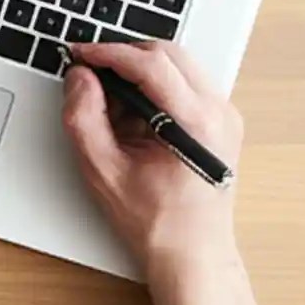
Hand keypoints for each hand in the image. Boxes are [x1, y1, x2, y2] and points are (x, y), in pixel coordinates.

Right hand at [63, 41, 270, 304]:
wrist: (192, 252)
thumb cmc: (155, 221)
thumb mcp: (103, 170)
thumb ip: (84, 117)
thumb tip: (80, 78)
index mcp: (195, 123)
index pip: (149, 64)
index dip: (107, 52)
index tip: (79, 54)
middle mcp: (219, 112)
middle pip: (167, 52)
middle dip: (123, 54)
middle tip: (89, 69)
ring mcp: (225, 114)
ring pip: (178, 62)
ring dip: (139, 67)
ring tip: (109, 95)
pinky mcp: (221, 120)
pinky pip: (185, 81)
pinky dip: (154, 82)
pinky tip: (132, 110)